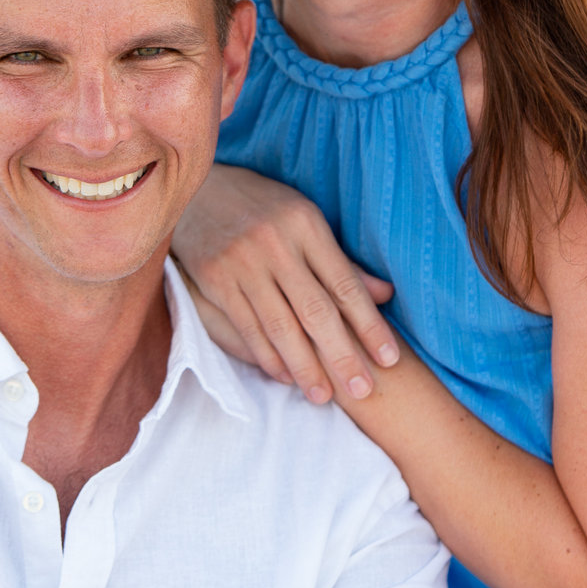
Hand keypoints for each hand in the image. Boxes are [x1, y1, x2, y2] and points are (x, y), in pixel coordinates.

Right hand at [171, 164, 396, 401]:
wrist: (198, 191)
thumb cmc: (263, 207)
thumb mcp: (305, 219)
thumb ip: (342, 261)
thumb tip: (387, 295)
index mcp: (305, 224)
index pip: (344, 284)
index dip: (369, 325)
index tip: (388, 359)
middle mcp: (275, 243)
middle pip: (315, 311)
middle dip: (341, 355)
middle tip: (363, 390)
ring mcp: (242, 262)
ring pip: (280, 326)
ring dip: (304, 366)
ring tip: (324, 396)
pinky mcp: (215, 278)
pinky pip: (246, 326)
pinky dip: (267, 355)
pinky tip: (284, 376)